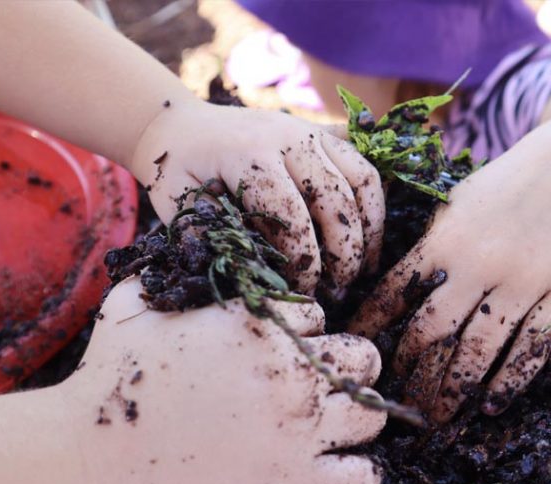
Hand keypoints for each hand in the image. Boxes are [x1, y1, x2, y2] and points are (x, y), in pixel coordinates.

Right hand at [62, 277, 385, 483]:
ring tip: (326, 424)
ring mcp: (300, 434)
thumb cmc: (102, 381)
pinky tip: (331, 470)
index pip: (315, 313)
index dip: (299, 329)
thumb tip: (174, 250)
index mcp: (258, 326)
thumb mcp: (129, 306)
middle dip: (341, 365)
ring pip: (371, 414)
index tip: (277, 349)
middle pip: (361, 357)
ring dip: (354, 416)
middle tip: (312, 383)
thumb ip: (162, 271)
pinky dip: (355, 474)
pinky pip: (362, 479)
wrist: (88, 466)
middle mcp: (292, 375)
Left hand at [130, 99, 383, 294]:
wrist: (182, 125)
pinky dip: (375, 205)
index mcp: (250, 154)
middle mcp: (288, 136)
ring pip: (361, 180)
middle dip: (343, 251)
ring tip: (361, 271)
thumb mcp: (176, 201)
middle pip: (335, 198)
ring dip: (369, 230)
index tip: (302, 291)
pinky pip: (363, 167)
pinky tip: (368, 242)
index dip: (304, 260)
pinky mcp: (323, 133)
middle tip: (338, 292)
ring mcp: (310, 131)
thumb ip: (201, 234)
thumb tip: (243, 271)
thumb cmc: (177, 169)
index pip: (292, 215)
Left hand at [349, 138, 550, 422]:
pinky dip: (507, 383)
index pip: (394, 293)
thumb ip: (424, 252)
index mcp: (443, 241)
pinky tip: (489, 406)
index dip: (371, 326)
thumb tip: (387, 301)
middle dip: (411, 374)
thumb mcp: (450, 209)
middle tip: (399, 405)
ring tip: (437, 416)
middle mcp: (479, 264)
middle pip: (434, 332)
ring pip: (479, 349)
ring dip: (454, 389)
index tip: (356, 351)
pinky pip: (529, 351)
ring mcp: (524, 282)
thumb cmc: (498, 193)